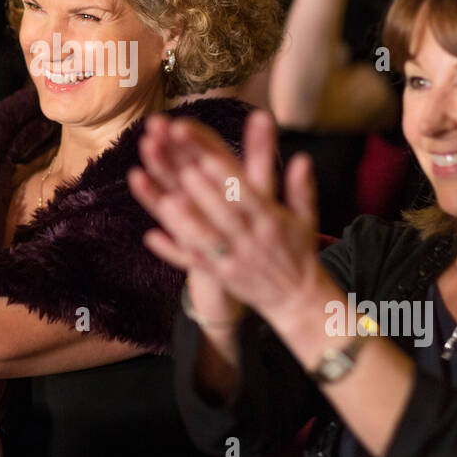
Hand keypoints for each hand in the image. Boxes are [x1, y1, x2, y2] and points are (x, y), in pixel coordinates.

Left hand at [127, 109, 327, 325]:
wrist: (297, 299)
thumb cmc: (298, 251)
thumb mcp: (306, 219)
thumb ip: (302, 188)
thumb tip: (303, 158)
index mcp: (271, 221)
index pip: (248, 196)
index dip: (226, 178)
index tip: (206, 157)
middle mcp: (251, 241)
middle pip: (224, 216)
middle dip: (203, 194)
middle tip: (181, 170)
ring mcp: (234, 260)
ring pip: (206, 241)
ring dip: (184, 222)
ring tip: (164, 201)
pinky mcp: (220, 276)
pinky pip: (194, 263)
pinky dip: (172, 252)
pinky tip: (150, 236)